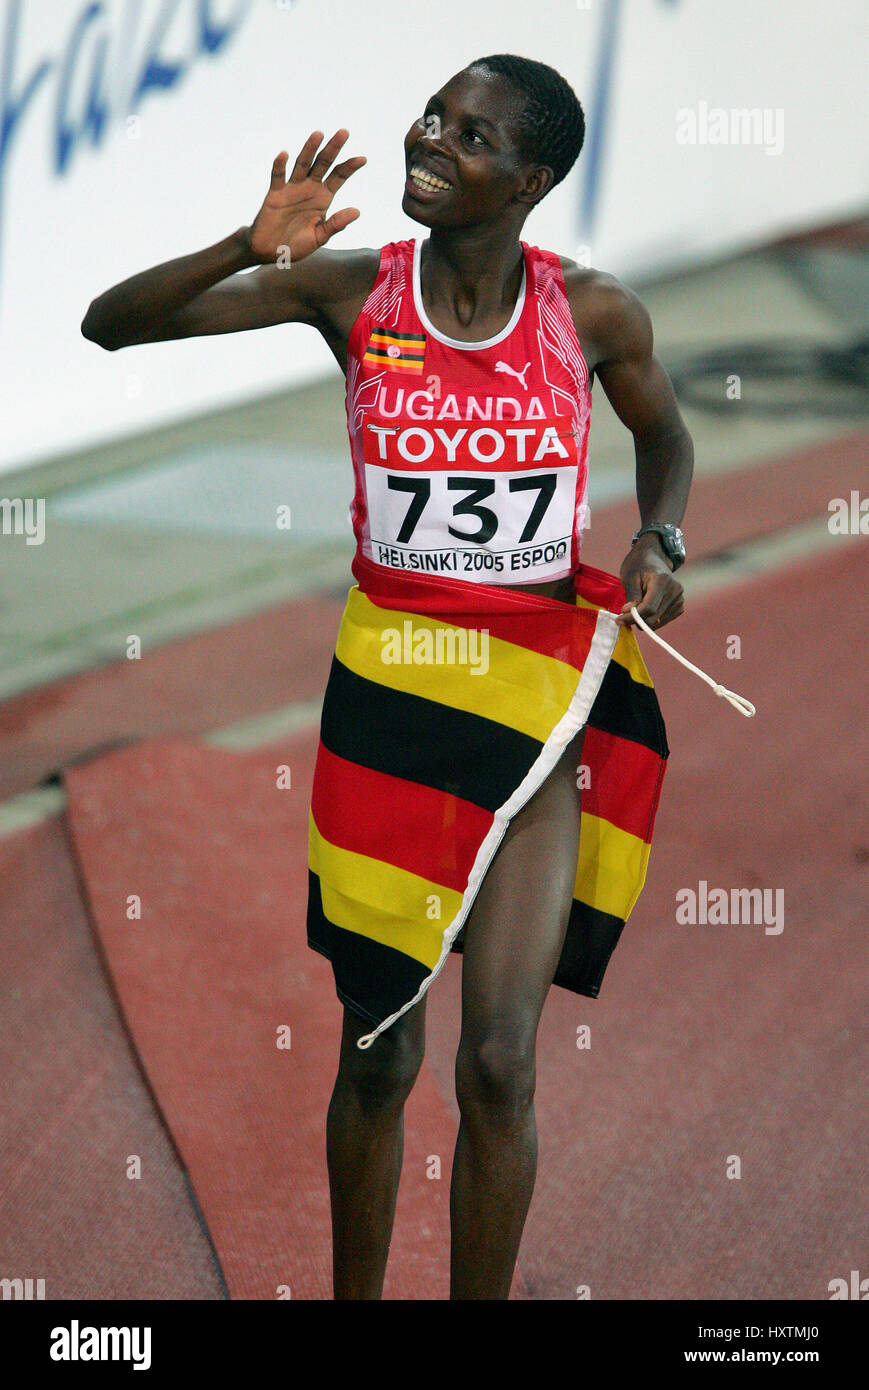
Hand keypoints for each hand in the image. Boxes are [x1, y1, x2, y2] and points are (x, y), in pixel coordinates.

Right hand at [244, 130, 365, 264]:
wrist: (271, 252)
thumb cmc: (296, 245)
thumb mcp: (319, 237)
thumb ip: (335, 224)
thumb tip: (356, 211)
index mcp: (323, 198)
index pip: (338, 177)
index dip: (349, 167)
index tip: (363, 159)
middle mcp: (309, 188)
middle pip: (323, 164)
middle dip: (333, 149)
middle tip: (344, 132)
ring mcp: (292, 188)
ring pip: (302, 165)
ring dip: (309, 149)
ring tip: (319, 134)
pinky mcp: (275, 193)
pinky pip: (278, 177)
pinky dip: (280, 165)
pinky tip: (285, 154)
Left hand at [616, 535, 683, 628]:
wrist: (653, 557)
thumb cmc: (639, 565)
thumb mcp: (630, 577)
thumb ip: (631, 596)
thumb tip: (629, 614)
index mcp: (662, 580)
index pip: (648, 608)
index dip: (632, 617)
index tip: (619, 619)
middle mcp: (675, 590)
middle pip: (653, 617)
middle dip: (636, 620)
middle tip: (623, 616)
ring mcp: (679, 598)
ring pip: (658, 621)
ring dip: (644, 620)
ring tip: (636, 607)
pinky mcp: (680, 605)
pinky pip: (664, 620)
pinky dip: (652, 620)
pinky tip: (646, 608)